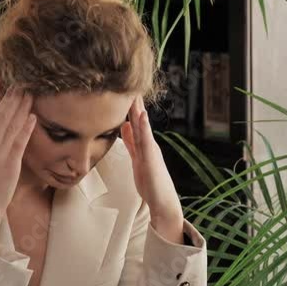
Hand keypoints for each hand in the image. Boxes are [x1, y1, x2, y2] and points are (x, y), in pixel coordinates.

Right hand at [0, 86, 35, 247]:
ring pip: (12, 127)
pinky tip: (33, 117)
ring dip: (23, 109)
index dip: (5, 102)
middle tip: (25, 83)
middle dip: (15, 99)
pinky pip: (19, 143)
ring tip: (31, 94)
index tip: (13, 88)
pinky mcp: (10, 165)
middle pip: (4, 118)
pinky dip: (26, 129)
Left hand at [120, 95, 184, 240]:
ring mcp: (151, 150)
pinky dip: (144, 126)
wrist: (162, 201)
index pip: (134, 122)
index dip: (129, 107)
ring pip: (143, 126)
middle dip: (133, 103)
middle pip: (139, 120)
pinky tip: (142, 115)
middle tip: (129, 84)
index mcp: (143, 145)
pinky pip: (146, 139)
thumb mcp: (137, 158)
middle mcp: (148, 144)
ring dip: (139, 109)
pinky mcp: (152, 157)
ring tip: (135, 93)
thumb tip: (124, 127)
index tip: (124, 91)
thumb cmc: (150, 182)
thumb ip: (131, 143)